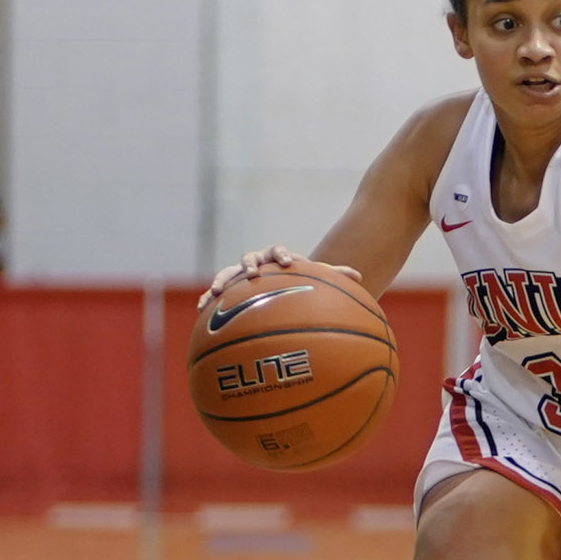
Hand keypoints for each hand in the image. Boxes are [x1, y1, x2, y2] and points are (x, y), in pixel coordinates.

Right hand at [196, 245, 362, 308]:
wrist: (275, 283)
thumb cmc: (296, 281)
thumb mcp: (312, 278)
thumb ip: (333, 275)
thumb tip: (359, 276)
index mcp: (277, 257)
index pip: (278, 250)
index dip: (282, 254)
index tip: (290, 261)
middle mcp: (256, 262)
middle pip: (249, 257)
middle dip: (250, 263)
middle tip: (254, 272)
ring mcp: (238, 274)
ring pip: (227, 273)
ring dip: (221, 280)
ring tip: (216, 291)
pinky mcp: (226, 289)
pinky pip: (213, 293)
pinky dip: (207, 298)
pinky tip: (201, 309)